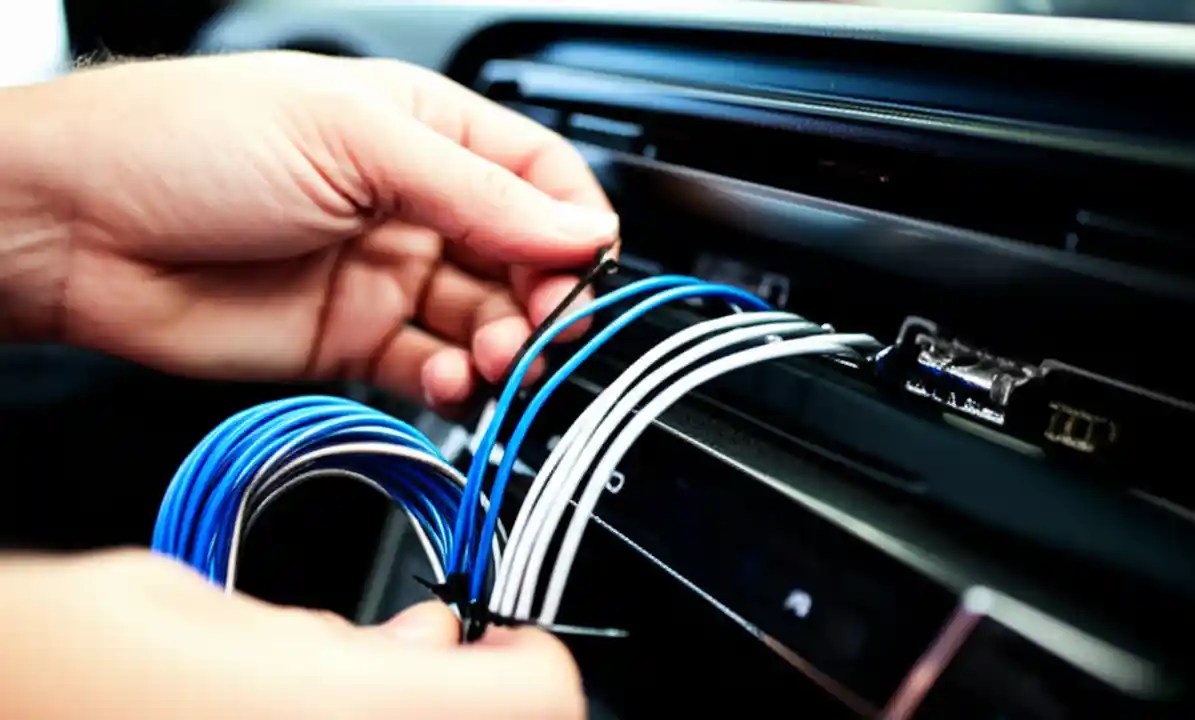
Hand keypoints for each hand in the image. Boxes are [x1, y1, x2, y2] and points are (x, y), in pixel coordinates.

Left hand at [0, 52, 617, 409]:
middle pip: (522, 258)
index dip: (572, 223)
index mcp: (424, 131)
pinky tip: (447, 379)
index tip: (586, 265)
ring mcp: (384, 276)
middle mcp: (414, 204)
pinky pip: (430, 370)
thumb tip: (575, 230)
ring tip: (494, 357)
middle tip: (544, 326)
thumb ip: (476, 194)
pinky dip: (453, 384)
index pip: (538, 176)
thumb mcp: (352, 139)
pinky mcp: (353, 342)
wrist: (75, 226)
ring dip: (504, 346)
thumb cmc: (189, 140)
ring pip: (483, 321)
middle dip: (545, 296)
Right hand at [0, 549, 585, 718]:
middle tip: (421, 661)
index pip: (538, 700)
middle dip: (474, 693)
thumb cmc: (44, 660)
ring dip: (424, 710)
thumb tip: (424, 637)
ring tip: (341, 685)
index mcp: (338, 712)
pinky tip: (303, 711)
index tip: (501, 638)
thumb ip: (330, 633)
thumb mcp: (188, 603)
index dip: (531, 660)